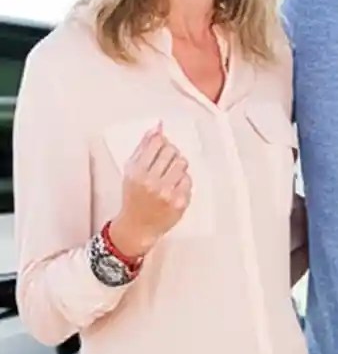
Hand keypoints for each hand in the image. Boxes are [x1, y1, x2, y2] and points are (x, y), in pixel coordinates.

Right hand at [110, 122, 192, 258]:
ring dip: (178, 165)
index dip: (161, 142)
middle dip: (170, 153)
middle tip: (165, 162)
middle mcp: (152, 183)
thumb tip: (157, 127)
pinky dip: (183, 180)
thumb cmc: (134, 196)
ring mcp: (167, 193)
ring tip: (169, 174)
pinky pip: (188, 180)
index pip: (157, 144)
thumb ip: (144, 148)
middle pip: (172, 151)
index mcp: (137, 173)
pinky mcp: (180, 202)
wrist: (137, 226)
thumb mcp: (131, 171)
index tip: (160, 146)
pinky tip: (173, 187)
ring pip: (182, 163)